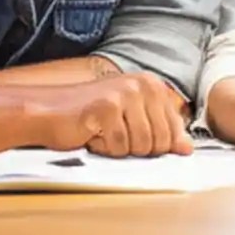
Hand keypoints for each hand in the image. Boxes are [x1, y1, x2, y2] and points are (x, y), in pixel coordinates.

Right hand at [29, 73, 193, 156]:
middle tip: (115, 136)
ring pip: (141, 145)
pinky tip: (92, 134)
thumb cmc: (89, 117)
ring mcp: (124, 93)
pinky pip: (118, 145)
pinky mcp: (106, 107)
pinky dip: (103, 148)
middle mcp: (142, 85)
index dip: (155, 145)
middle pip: (160, 141)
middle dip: (136, 149)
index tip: (133, 135)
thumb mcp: (132, 122)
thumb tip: (186, 148)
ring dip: (119, 149)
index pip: (174, 130)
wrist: (48, 112)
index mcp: (152, 85)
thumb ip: (161, 131)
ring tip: (103, 133)